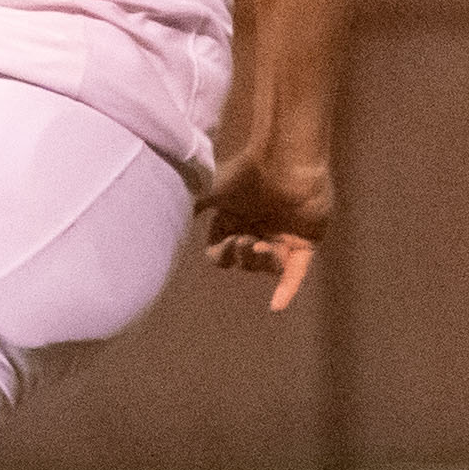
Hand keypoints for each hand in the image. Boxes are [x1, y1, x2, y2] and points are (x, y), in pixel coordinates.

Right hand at [198, 150, 331, 312]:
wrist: (284, 161)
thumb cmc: (247, 172)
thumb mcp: (212, 188)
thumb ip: (195, 204)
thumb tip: (162, 210)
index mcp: (234, 221)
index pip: (221, 254)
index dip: (222, 255)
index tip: (228, 242)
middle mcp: (256, 231)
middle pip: (243, 263)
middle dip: (243, 257)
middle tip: (249, 241)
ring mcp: (282, 237)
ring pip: (267, 268)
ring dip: (263, 263)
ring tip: (266, 246)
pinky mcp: (306, 241)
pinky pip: (297, 273)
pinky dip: (287, 290)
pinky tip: (275, 308)